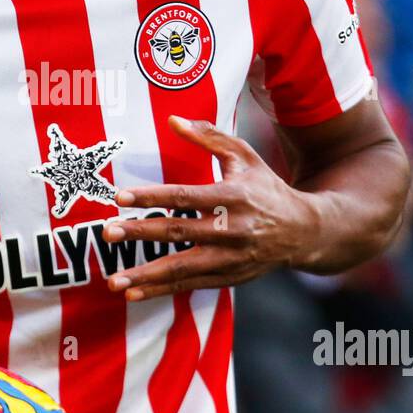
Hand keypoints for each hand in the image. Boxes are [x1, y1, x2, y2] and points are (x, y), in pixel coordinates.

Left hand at [103, 115, 316, 301]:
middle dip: (141, 233)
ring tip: (113, 280)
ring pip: (183, 268)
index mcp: (232, 196)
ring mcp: (231, 258)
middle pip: (179, 231)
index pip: (185, 196)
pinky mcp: (229, 278)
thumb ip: (210, 137)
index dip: (152, 197)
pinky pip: (190, 285)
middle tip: (108, 232)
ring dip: (146, 275)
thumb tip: (173, 120)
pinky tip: (133, 293)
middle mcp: (232, 230)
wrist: (304, 231)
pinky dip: (162, 291)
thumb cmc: (266, 188)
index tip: (121, 196)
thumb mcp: (244, 156)